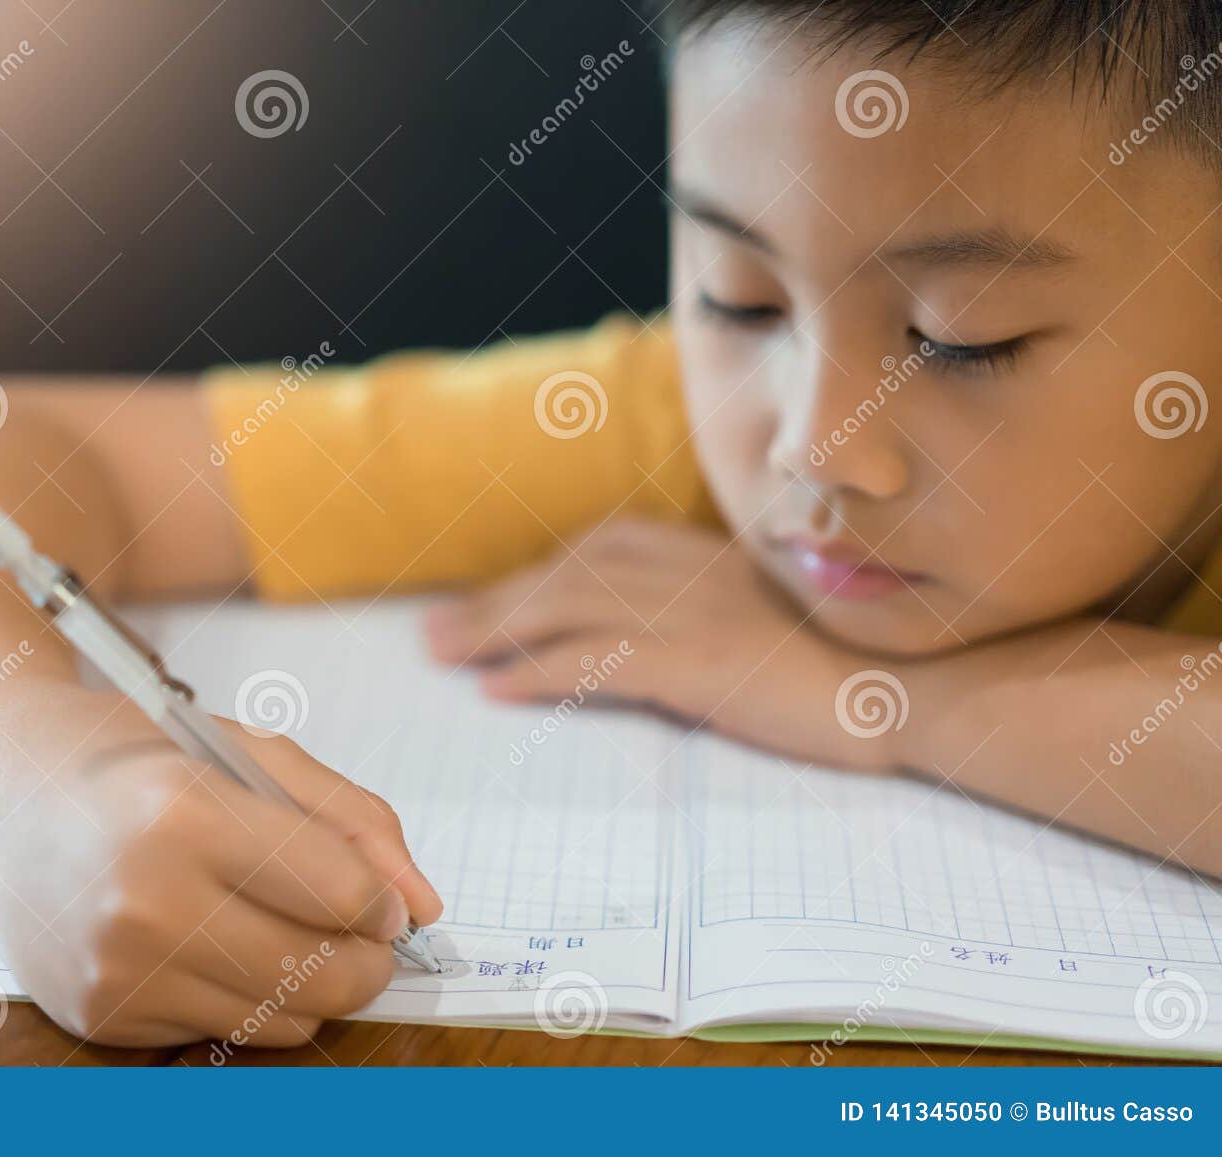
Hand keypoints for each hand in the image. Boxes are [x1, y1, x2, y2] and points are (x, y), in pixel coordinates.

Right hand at [0, 682, 442, 1048]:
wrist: (1, 792)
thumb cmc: (135, 759)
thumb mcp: (249, 753)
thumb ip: (350, 818)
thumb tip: (423, 905)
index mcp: (187, 812)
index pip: (340, 891)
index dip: (383, 902)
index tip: (382, 898)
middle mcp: (145, 898)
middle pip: (321, 971)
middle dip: (369, 959)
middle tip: (365, 934)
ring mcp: (117, 966)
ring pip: (282, 1016)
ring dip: (314, 985)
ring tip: (293, 935)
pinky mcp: (100, 1013)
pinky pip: (222, 1033)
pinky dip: (246, 1000)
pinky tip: (219, 947)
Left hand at [423, 517, 880, 769]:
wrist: (917, 689)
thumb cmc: (857, 666)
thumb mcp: (774, 624)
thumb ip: (712, 617)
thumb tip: (653, 646)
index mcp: (707, 556)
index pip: (598, 552)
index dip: (535, 576)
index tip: (491, 603)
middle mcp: (688, 574)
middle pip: (566, 576)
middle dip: (495, 603)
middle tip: (435, 634)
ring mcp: (690, 615)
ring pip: (566, 611)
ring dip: (496, 633)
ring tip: (445, 657)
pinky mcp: (696, 664)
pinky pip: (597, 663)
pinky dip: (541, 673)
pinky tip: (500, 691)